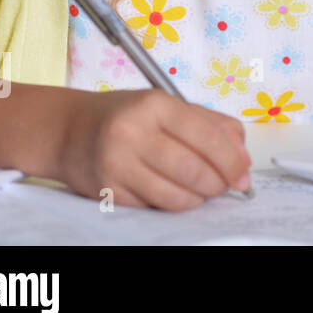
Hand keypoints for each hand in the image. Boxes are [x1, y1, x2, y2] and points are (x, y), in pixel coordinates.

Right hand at [52, 89, 252, 210]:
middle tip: (226, 186)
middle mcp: (132, 133)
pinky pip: (152, 207)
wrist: (69, 131)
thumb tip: (243, 160)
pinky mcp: (106, 191)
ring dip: (197, 199)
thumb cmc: (128, 116)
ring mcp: (116, 164)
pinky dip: (172, 205)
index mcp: (155, 105)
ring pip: (174, 196)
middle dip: (218, 184)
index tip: (243, 175)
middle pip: (192, 170)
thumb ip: (212, 126)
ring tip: (202, 191)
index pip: (207, 137)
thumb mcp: (170, 106)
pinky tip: (174, 193)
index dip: (232, 161)